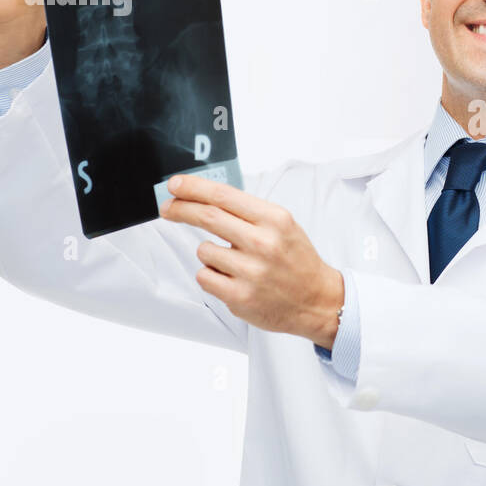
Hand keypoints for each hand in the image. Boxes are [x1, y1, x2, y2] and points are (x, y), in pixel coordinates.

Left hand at [159, 174, 344, 346]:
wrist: (317, 300)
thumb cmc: (296, 260)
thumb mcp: (283, 225)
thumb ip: (248, 212)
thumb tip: (206, 198)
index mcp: (275, 220)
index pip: (224, 196)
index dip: (194, 188)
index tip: (175, 184)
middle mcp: (264, 243)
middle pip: (207, 216)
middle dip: (180, 209)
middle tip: (167, 208)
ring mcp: (251, 271)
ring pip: (203, 250)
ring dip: (209, 253)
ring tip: (234, 262)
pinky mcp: (240, 296)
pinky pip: (205, 276)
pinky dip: (212, 276)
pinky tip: (233, 278)